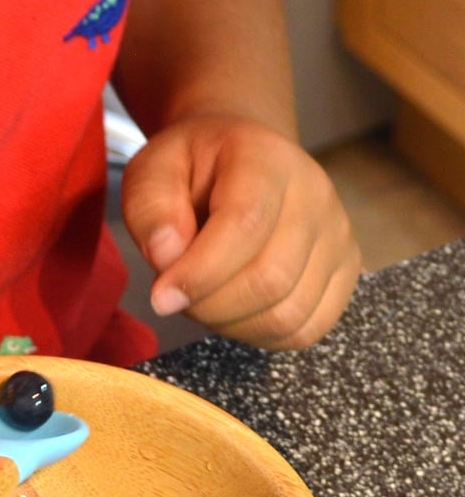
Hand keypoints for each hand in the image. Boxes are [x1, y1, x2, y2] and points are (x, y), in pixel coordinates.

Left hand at [120, 114, 361, 348]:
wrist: (239, 164)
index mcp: (267, 160)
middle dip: (209, 305)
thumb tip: (167, 255)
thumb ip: (151, 208)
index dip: (200, 273)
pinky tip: (234, 312)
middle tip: (176, 297)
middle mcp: (316, 195)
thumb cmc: (191, 172)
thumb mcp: (151, 171)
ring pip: (288, 313)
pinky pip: (305, 328)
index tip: (160, 298)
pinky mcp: (345, 271)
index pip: (246, 225)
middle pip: (270, 279)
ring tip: (204, 297)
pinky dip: (260, 335)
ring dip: (231, 323)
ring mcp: (337, 235)